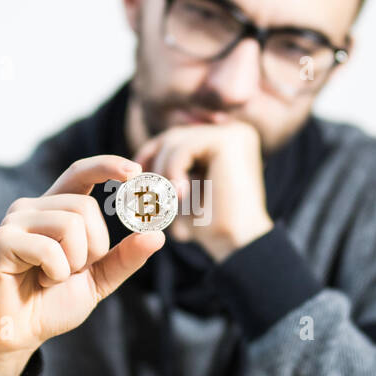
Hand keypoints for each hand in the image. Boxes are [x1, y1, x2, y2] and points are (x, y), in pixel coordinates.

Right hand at [0, 155, 164, 375]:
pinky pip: (49, 248)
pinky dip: (54, 273)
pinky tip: (39, 281)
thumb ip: (125, 258)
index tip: (135, 171)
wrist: (18, 333)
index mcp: (55, 210)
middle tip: (72, 271)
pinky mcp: (2, 239)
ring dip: (72, 262)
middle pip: (85, 207)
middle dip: (93, 247)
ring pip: (70, 224)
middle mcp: (33, 207)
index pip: (81, 173)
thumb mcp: (98, 280)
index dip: (107, 165)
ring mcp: (15, 221)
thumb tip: (157, 235)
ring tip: (51, 277)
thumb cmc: (51, 303)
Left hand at [133, 121, 272, 262]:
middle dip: (152, 163)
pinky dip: (172, 174)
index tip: (135, 179)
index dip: (152, 156)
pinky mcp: (228, 141)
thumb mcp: (184, 190)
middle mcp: (234, 131)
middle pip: (174, 136)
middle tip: (139, 188)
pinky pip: (182, 150)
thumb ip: (168, 170)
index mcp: (228, 140)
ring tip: (167, 200)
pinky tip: (180, 196)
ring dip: (162, 173)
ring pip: (174, 141)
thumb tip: (135, 162)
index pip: (179, 138)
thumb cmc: (212, 225)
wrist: (240, 244)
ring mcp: (233, 133)